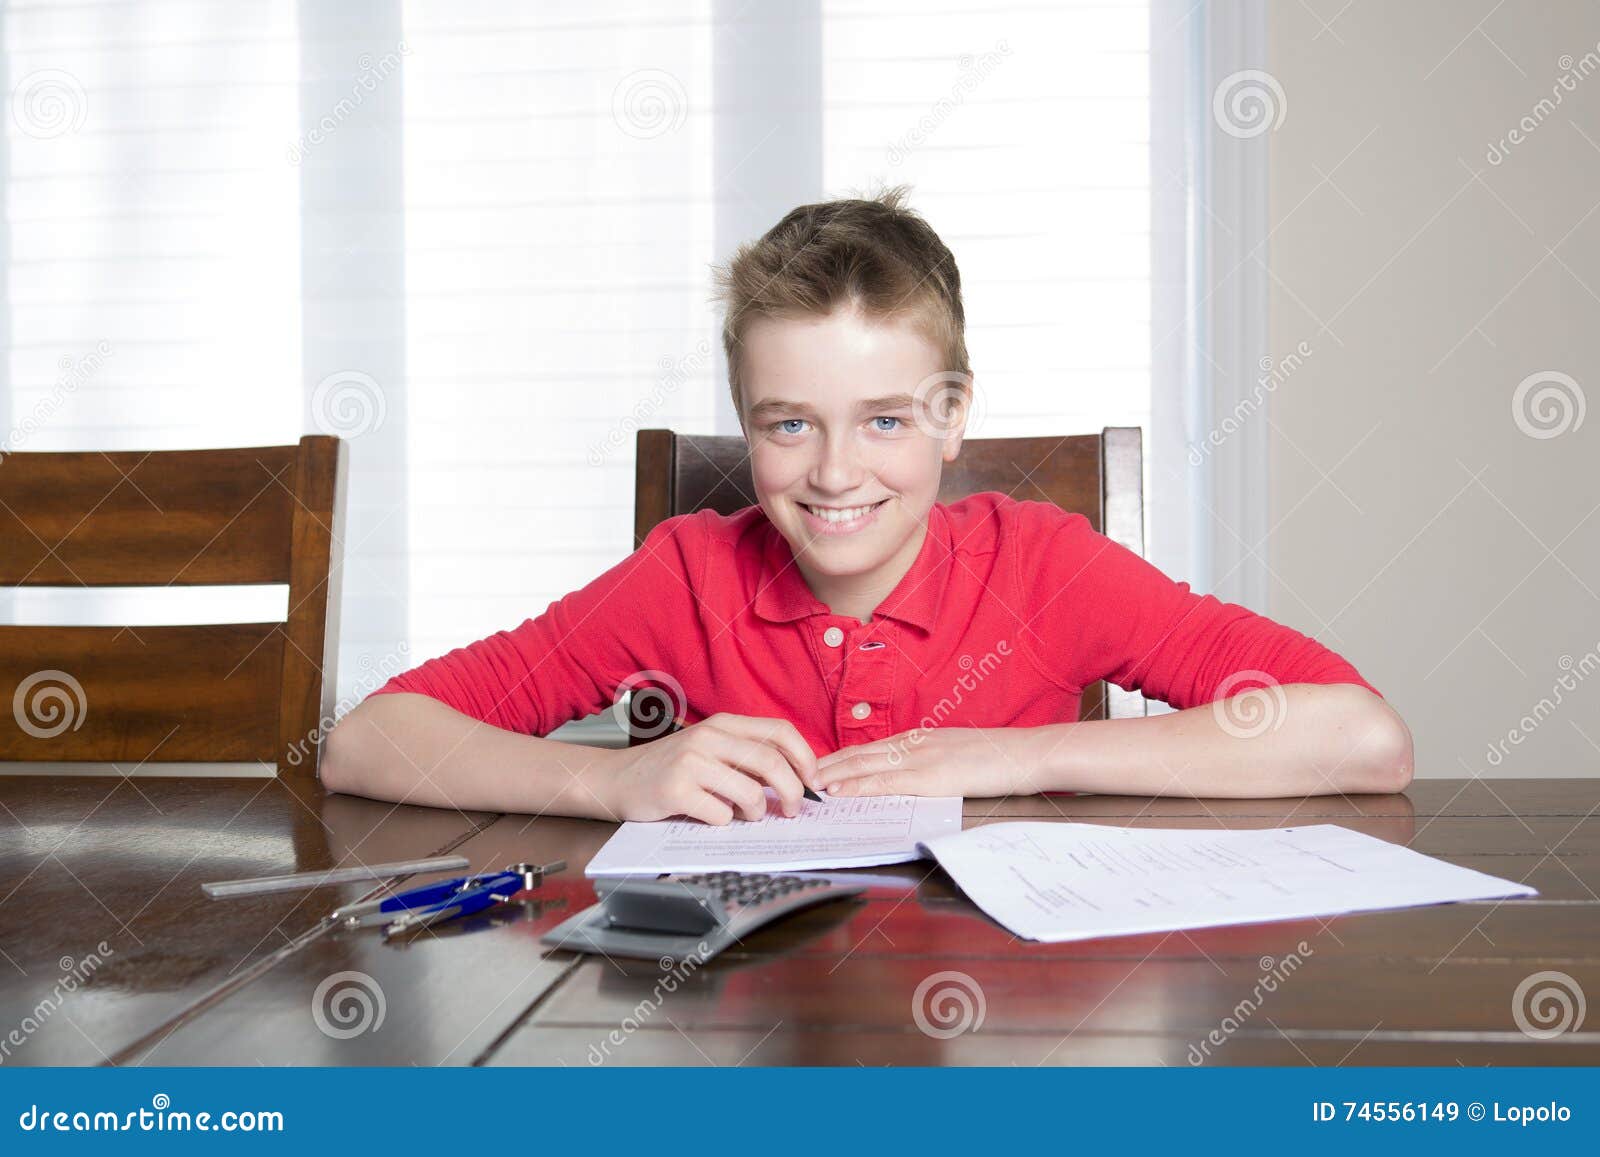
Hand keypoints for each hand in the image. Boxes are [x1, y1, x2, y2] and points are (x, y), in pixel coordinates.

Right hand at [597, 713, 817, 824]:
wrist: (616, 778)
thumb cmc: (670, 768)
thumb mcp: (710, 749)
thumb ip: (746, 756)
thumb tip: (796, 778)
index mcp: (723, 724)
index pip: (779, 731)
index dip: (805, 757)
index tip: (813, 780)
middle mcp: (708, 737)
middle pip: (771, 763)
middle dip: (792, 792)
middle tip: (793, 810)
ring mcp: (690, 762)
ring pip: (750, 792)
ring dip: (758, 812)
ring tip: (748, 815)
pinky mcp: (675, 790)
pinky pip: (720, 814)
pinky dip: (724, 822)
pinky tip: (711, 816)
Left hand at [816, 727, 1047, 797]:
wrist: (1027, 754)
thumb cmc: (999, 759)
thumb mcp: (959, 756)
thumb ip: (933, 763)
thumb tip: (914, 777)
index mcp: (921, 740)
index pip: (872, 748)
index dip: (843, 758)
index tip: (819, 766)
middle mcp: (915, 744)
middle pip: (861, 753)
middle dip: (829, 765)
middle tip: (799, 774)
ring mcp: (921, 758)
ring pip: (866, 764)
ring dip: (834, 774)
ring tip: (807, 783)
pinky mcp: (930, 776)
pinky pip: (886, 781)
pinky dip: (858, 785)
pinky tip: (840, 790)